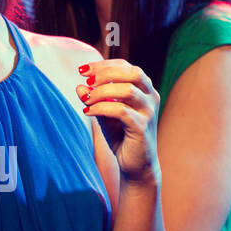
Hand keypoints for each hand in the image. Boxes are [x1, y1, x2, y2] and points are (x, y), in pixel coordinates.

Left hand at [76, 59, 159, 183]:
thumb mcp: (105, 115)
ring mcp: (149, 112)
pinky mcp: (142, 127)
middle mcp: (150, 97)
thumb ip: (95, 100)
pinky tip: (88, 112)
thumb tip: (80, 86)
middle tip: (86, 81)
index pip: (127, 67)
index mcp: (144, 90)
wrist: (136, 165)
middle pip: (133, 72)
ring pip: (128, 90)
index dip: (104, 65)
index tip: (82, 70)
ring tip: (87, 100)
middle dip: (106, 73)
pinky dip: (101, 108)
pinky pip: (121, 111)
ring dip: (102, 92)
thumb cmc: (122, 137)